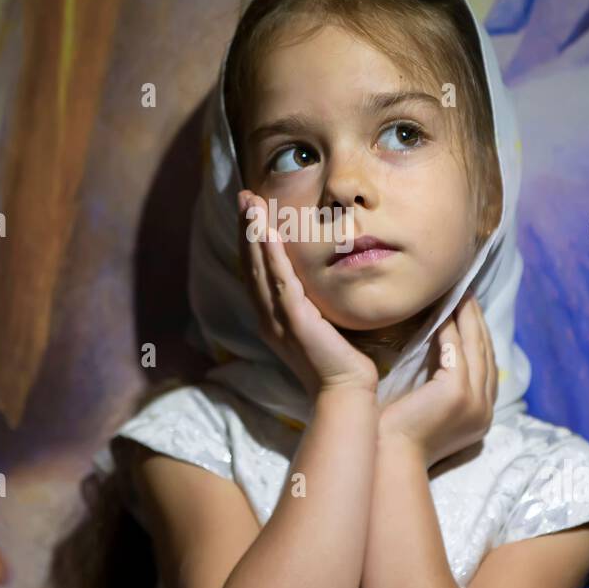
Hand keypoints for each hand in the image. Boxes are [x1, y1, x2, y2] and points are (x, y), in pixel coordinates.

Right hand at [237, 189, 377, 396]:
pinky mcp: (295, 321)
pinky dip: (270, 255)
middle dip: (245, 228)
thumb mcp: (320, 324)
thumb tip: (316, 280)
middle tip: (243, 196)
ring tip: (250, 204)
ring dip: (252, 233)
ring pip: (259, 269)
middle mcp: (268, 317)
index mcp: (272, 318)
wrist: (345, 391)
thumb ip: (312, 303)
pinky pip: (279, 282)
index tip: (249, 211)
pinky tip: (265, 232)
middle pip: (250, 265)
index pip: (254, 272)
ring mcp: (278, 320)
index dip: (249, 240)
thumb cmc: (338, 361)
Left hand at [378, 293, 495, 468]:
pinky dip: (450, 329)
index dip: (479, 335)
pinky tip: (443, 312)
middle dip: (477, 320)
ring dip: (468, 317)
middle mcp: (485, 409)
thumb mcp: (429, 407)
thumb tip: (437, 351)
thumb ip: (439, 385)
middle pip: (486, 352)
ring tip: (460, 294)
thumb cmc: (399, 434)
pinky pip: (457, 352)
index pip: (486, 365)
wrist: (389, 456)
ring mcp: (476, 402)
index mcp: (480, 414)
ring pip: (476, 347)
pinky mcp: (458, 394)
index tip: (470, 310)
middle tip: (468, 291)